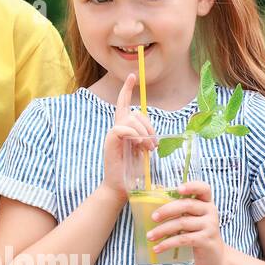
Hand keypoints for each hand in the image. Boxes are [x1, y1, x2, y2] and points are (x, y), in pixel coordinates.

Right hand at [101, 74, 155, 196]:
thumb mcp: (142, 152)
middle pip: (135, 112)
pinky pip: (123, 128)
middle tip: (154, 144)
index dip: (128, 90)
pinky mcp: (110, 141)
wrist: (119, 188)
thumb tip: (151, 135)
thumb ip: (144, 138)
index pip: (124, 104)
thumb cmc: (132, 172)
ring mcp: (112, 134)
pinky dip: (134, 135)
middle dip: (149, 125)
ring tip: (148, 148)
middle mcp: (116, 128)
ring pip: (131, 119)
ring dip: (144, 131)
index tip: (133, 76)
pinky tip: (139, 146)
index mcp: (124, 129)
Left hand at [147, 179, 228, 264]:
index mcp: (206, 202)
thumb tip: (152, 203)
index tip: (178, 189)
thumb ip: (179, 210)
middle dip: (166, 210)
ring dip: (162, 230)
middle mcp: (210, 211)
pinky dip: (167, 243)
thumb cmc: (197, 234)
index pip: (203, 188)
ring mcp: (210, 226)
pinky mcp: (206, 240)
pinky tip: (157, 248)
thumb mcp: (191, 219)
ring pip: (182, 223)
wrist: (215, 257)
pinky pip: (183, 239)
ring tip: (150, 236)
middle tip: (153, 218)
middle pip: (186, 205)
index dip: (191, 186)